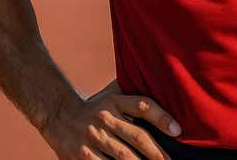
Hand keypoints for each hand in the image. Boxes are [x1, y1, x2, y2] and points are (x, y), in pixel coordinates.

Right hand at [41, 79, 182, 159]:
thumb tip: (161, 84)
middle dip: (157, 152)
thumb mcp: (111, 94)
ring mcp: (93, 138)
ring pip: (123, 156)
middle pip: (137, 136)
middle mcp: (105, 118)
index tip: (178, 130)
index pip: (142, 106)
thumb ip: (132, 92)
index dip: (162, 117)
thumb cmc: (94, 107)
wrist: (58, 115)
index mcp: (115, 101)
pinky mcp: (83, 155)